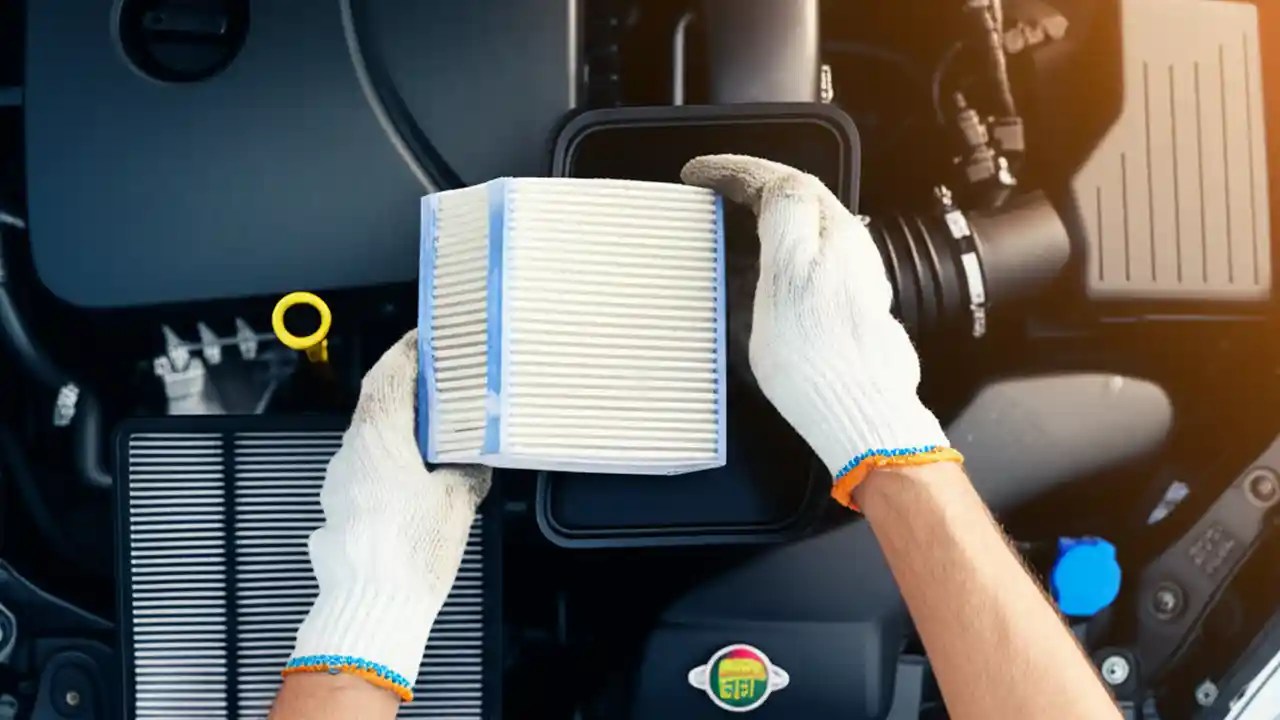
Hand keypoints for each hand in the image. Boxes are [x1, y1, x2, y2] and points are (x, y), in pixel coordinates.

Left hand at [287, 330, 490, 700]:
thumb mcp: (457, 502)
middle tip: (439, 382)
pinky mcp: (339, 511)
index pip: (389, 374)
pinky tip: (413, 480)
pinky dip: (388, 463)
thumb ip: (465, 470)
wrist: (369, 611)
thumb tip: (473, 461)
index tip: (425, 337)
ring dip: (398, 429)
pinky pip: (364, 472)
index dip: (408, 350)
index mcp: (377, 437)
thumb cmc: (407, 554)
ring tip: (433, 433)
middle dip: (407, 389)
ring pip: (369, 440)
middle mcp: (349, 454)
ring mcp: (339, 484)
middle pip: (376, 404)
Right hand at [681, 155, 955, 507]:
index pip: (778, 179)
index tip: (697, 174)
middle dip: (754, 182)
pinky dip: (784, 241)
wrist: (863, 413)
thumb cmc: (817, 355)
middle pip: (798, 194)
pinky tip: (771, 262)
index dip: (733, 169)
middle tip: (714, 189)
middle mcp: (849, 245)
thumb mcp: (786, 278)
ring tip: (736, 217)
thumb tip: (777, 187)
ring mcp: (856, 274)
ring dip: (770, 209)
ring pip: (810, 222)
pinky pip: (815, 251)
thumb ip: (783, 224)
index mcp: (829, 231)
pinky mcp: (855, 303)